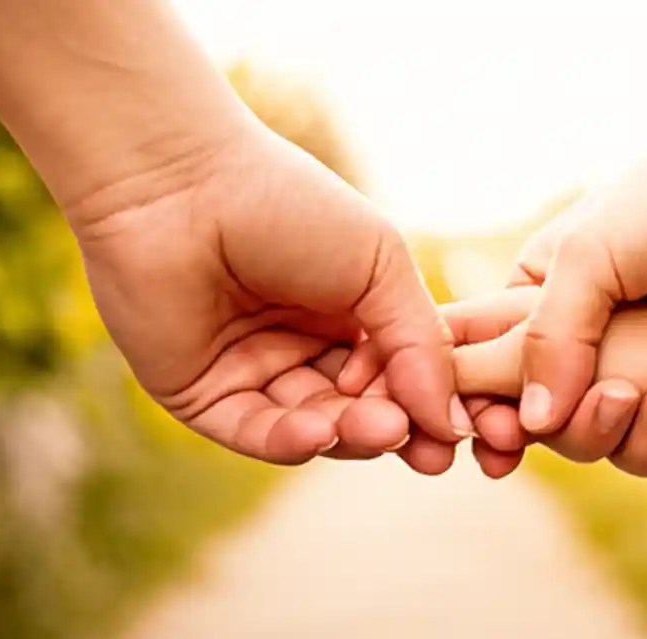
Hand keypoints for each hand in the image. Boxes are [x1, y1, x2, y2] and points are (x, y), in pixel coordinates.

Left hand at [68, 117, 472, 467]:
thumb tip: (454, 424)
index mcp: (350, 312)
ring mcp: (253, 373)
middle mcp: (304, 346)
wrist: (179, 182)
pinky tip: (318, 431)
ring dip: (352, 435)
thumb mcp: (379, 267)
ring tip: (385, 429)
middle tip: (430, 448)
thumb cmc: (287, 204)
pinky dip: (291, 441)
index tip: (467, 429)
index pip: (402, 376)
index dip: (433, 403)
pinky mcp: (204, 396)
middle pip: (363, 411)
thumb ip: (421, 345)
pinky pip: (256, 433)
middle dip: (397, 428)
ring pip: (316, 429)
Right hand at [448, 289, 646, 494]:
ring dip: (644, 442)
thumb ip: (550, 339)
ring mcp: (641, 377)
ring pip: (620, 452)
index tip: (501, 436)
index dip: (486, 419)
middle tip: (617, 397)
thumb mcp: (584, 261)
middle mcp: (581, 355)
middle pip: (556, 433)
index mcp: (531, 317)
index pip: (483, 381)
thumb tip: (533, 424)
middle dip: (583, 430)